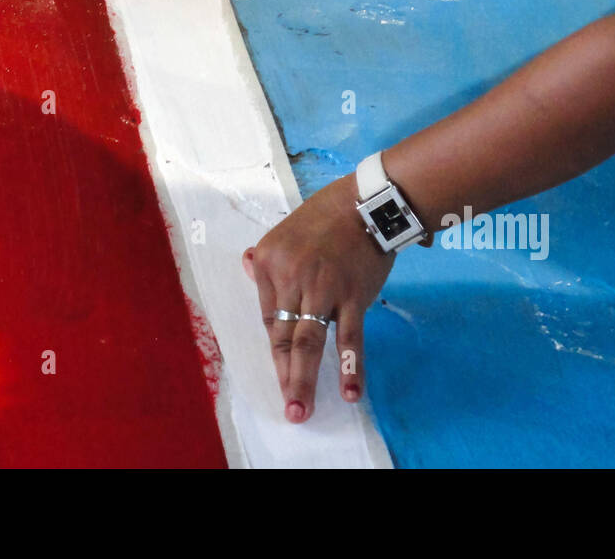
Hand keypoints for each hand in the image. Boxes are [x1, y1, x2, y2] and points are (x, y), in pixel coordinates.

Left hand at [243, 171, 400, 423]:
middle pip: (282, 335)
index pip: (267, 315)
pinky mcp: (352, 297)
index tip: (280, 371)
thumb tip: (247, 267)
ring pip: (307, 342)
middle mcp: (289, 278)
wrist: (367, 202)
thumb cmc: (326, 215)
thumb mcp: (284, 230)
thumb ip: (266, 257)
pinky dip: (349, 368)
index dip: (274, 346)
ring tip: (301, 411)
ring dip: (303, 380)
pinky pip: (349, 339)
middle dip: (283, 375)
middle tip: (287, 409)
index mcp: (268, 261)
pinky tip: (349, 393)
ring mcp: (321, 289)